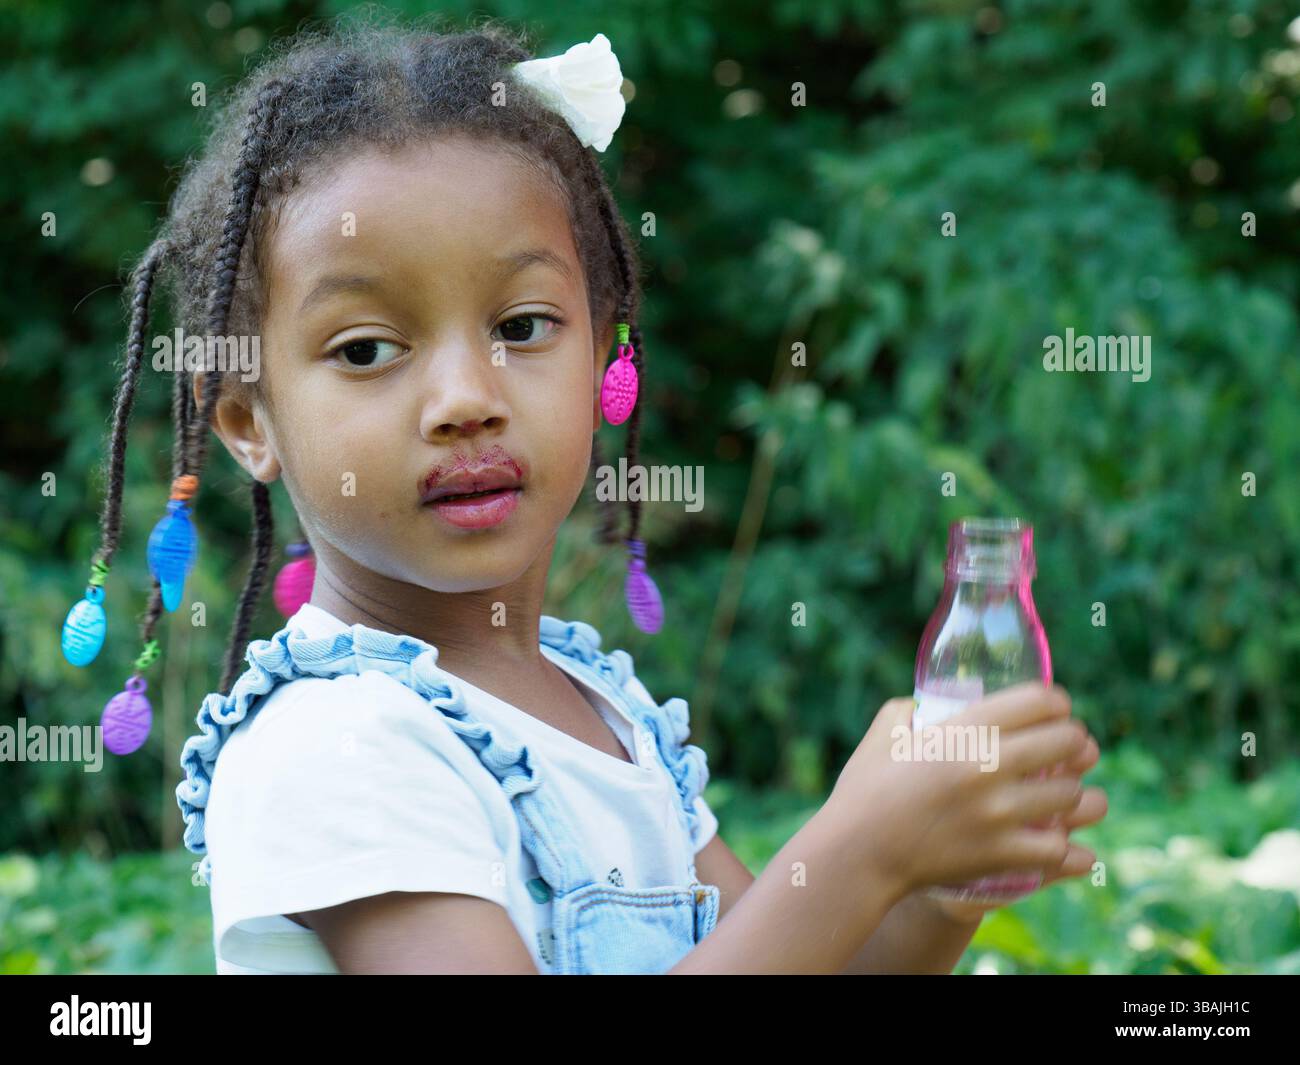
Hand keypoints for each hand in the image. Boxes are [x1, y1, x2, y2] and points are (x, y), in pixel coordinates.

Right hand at [825, 683, 1091, 897]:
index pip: (1039, 700)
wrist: (856, 852)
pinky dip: (1061, 844)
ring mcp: (998, 813)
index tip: (1057, 709)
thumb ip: (911, 707)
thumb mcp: (886, 731)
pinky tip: (1053, 838)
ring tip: (1060, 795)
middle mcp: (987, 766)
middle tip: (1067, 750)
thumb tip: (928, 703)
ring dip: (1070, 793)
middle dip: (1073, 743)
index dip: (1056, 702)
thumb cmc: (865, 789)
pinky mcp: (1001, 854)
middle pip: (1068, 741)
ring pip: (1072, 795)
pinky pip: (1059, 847)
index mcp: (963, 730)